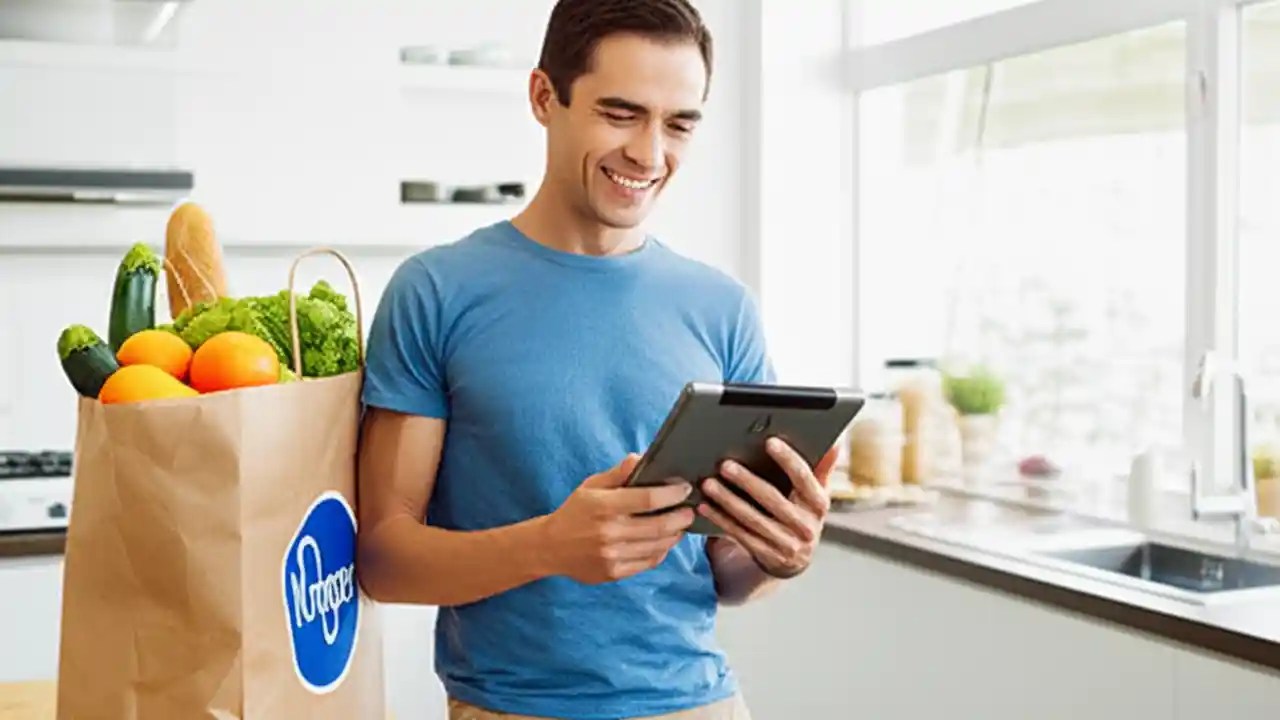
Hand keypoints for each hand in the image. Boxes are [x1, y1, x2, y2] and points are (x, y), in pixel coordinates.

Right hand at [539, 453, 696, 584]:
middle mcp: (609, 532)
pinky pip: (648, 562)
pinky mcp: (614, 573)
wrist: (551, 547)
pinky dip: (662, 551)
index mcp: (603, 506)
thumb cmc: (576, 512)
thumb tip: (640, 459)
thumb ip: (618, 474)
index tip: (685, 488)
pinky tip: (664, 542)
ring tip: (680, 525)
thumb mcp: (591, 486)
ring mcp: (612, 555)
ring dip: (674, 535)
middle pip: (658, 526)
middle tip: (690, 510)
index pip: (647, 499)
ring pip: (657, 546)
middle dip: (680, 517)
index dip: (671, 494)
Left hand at [697, 438, 838, 578]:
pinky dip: (720, 519)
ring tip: (708, 483)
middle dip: (747, 481)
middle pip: (773, 500)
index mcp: (819, 505)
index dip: (788, 459)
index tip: (769, 441)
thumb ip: (821, 468)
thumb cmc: (801, 515)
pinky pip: (740, 535)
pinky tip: (705, 506)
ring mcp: (787, 544)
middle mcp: (806, 527)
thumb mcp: (814, 494)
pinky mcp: (767, 556)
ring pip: (753, 519)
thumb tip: (836, 443)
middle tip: (725, 464)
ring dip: (728, 501)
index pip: (805, 478)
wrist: (794, 560)